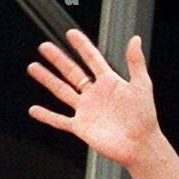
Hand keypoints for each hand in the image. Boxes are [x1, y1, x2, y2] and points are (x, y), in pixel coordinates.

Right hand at [27, 28, 159, 168]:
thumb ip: (136, 62)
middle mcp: (96, 95)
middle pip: (73, 72)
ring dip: (48, 79)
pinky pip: (60, 121)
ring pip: (62, 91)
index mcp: (110, 83)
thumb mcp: (142, 86)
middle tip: (44, 46)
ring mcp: (87, 110)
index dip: (82, 46)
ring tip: (33, 67)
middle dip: (58, 59)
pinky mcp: (82, 127)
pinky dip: (47, 116)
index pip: (92, 59)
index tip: (71, 33)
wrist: (141, 146)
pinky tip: (34, 110)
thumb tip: (135, 38)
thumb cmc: (145, 118)